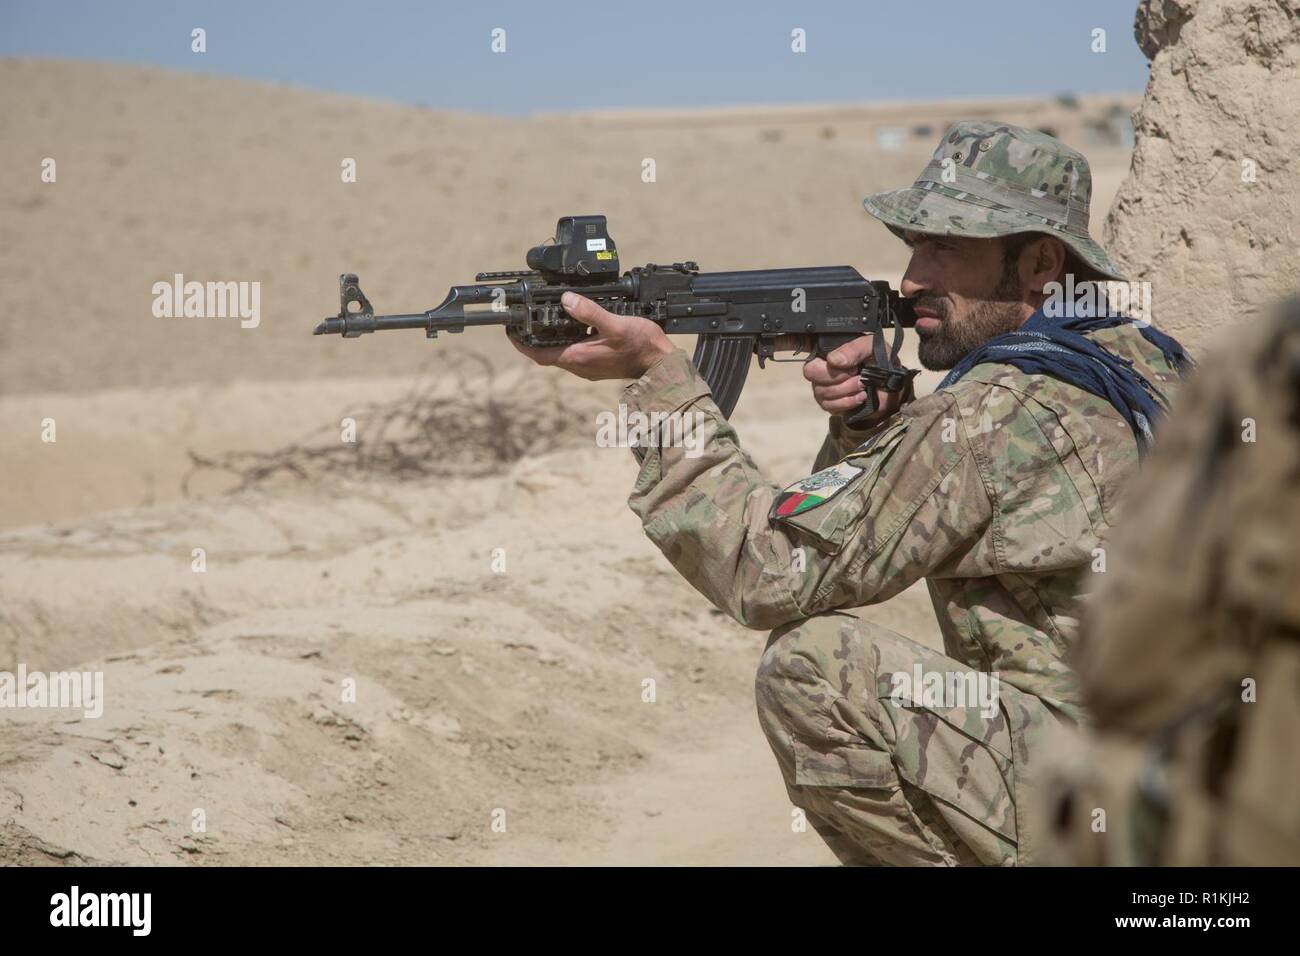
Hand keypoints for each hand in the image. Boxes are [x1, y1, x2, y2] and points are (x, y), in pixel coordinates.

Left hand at [509, 292, 675, 380]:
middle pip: (547, 354)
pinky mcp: (598, 366)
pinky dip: (567, 342)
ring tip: (545, 323)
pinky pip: (575, 355)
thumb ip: (590, 312)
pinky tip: (575, 329)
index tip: (510, 333)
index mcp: (578, 357)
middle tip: (523, 324)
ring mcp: (589, 368)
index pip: (539, 354)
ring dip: (550, 341)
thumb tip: (566, 300)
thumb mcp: (615, 324)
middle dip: (533, 341)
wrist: (660, 366)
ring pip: (560, 354)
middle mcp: (580, 366)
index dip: (521, 345)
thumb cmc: (641, 347)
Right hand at [803, 334, 903, 427]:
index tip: (843, 363)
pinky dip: (847, 402)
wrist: (892, 387)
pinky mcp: (829, 404)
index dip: (807, 354)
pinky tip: (860, 396)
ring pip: (822, 391)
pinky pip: (829, 405)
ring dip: (846, 389)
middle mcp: (821, 368)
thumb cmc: (880, 362)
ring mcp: (822, 387)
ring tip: (863, 385)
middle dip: (836, 376)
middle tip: (857, 374)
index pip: (804, 350)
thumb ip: (854, 348)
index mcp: (828, 350)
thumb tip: (833, 360)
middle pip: (811, 372)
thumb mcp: (872, 347)